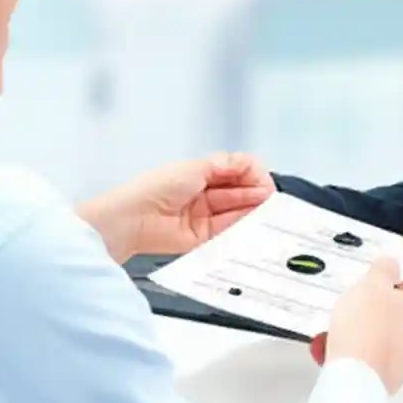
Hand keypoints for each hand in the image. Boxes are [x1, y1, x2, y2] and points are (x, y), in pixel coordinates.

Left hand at [76, 152, 272, 263]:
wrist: (132, 220)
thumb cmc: (155, 188)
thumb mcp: (194, 168)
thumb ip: (226, 166)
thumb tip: (250, 164)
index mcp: (201, 173)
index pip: (236, 170)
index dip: (253, 175)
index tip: (263, 182)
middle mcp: (204, 193)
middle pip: (239, 192)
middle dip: (256, 194)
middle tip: (270, 200)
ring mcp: (204, 216)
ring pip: (236, 212)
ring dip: (251, 211)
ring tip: (266, 214)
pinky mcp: (202, 238)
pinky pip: (227, 233)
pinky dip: (241, 229)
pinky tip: (252, 226)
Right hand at [309, 258, 402, 394]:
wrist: (355, 376)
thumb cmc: (362, 327)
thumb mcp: (371, 285)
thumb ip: (383, 271)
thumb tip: (392, 262)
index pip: (398, 294)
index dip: (377, 294)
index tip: (359, 294)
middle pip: (386, 320)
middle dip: (367, 319)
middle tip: (343, 317)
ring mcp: (399, 360)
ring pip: (377, 343)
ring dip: (360, 340)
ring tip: (334, 338)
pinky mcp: (385, 381)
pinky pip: (368, 365)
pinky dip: (355, 360)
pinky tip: (338, 357)